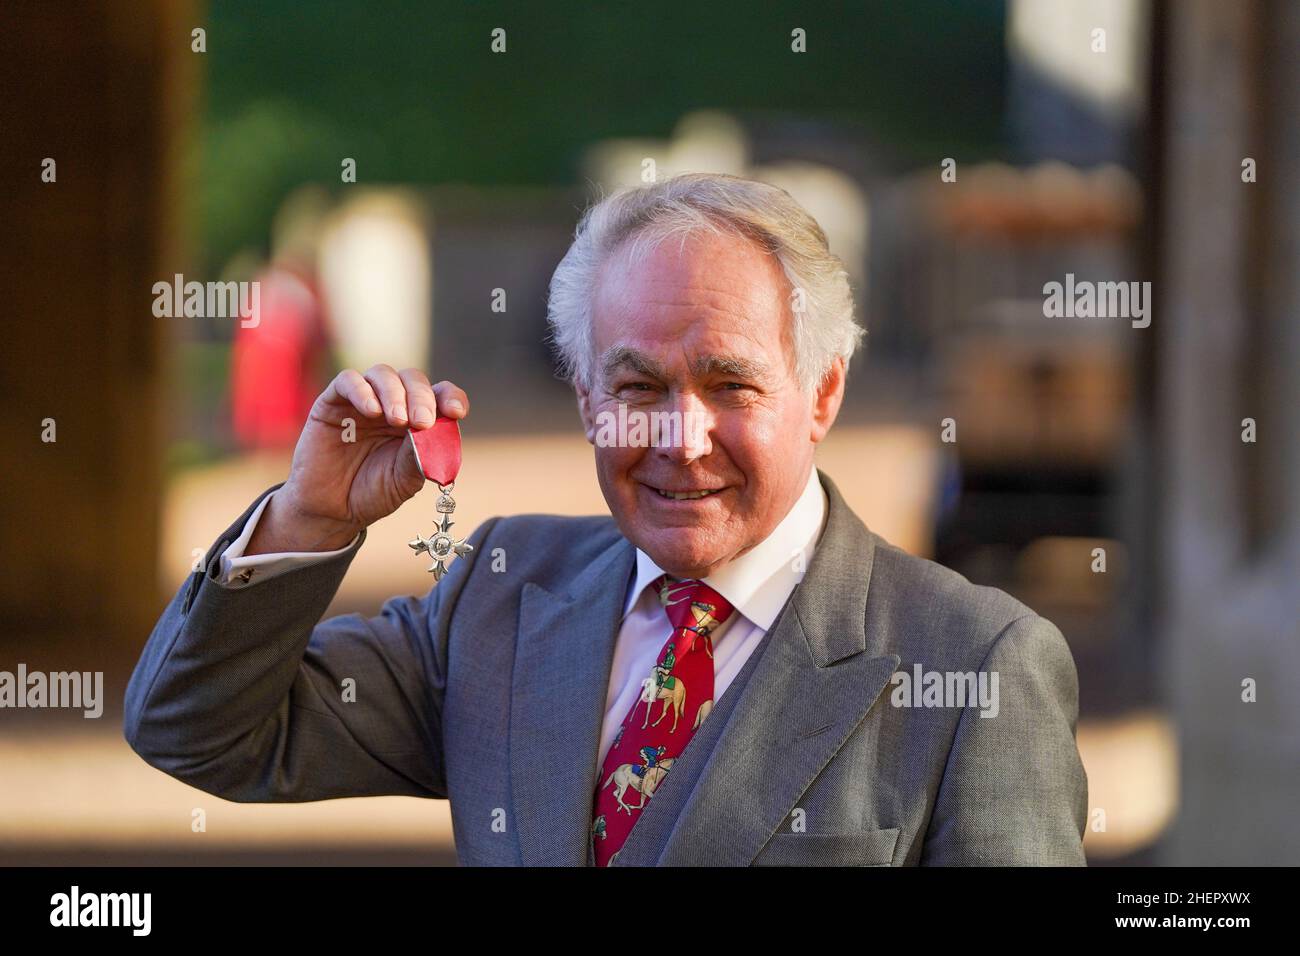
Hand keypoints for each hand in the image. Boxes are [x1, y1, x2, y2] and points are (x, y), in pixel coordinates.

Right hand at [246, 365, 468, 554]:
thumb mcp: (404, 480)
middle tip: (423, 422)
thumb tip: (431, 431)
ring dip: (395, 393)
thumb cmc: (372, 493)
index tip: (456, 413)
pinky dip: (362, 391)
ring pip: (383, 374)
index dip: (450, 397)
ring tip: (398, 420)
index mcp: (417, 420)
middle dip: (422, 397)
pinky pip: (348, 380)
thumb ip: (418, 456)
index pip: (440, 395)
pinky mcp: (333, 402)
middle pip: (413, 380)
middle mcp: (392, 404)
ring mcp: (363, 401)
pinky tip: (371, 412)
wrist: (332, 510)